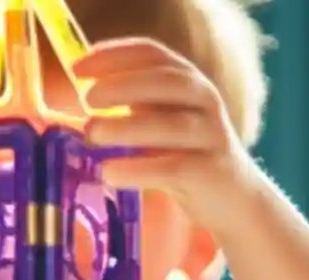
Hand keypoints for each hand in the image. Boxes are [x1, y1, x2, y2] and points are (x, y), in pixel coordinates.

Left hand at [74, 38, 256, 222]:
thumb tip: (78, 94)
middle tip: (87, 98)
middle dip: (125, 85)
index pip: (154, 55)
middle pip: (169, 83)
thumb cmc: (183, 151)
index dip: (115, 56)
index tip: (77, 67)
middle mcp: (204, 101)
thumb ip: (127, 103)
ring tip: (91, 133)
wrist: (232, 195)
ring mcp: (210, 137)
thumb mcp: (157, 118)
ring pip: (173, 126)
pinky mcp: (209, 173)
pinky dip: (138, 170)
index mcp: (187, 81)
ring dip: (128, 127)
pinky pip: (174, 168)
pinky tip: (108, 172)